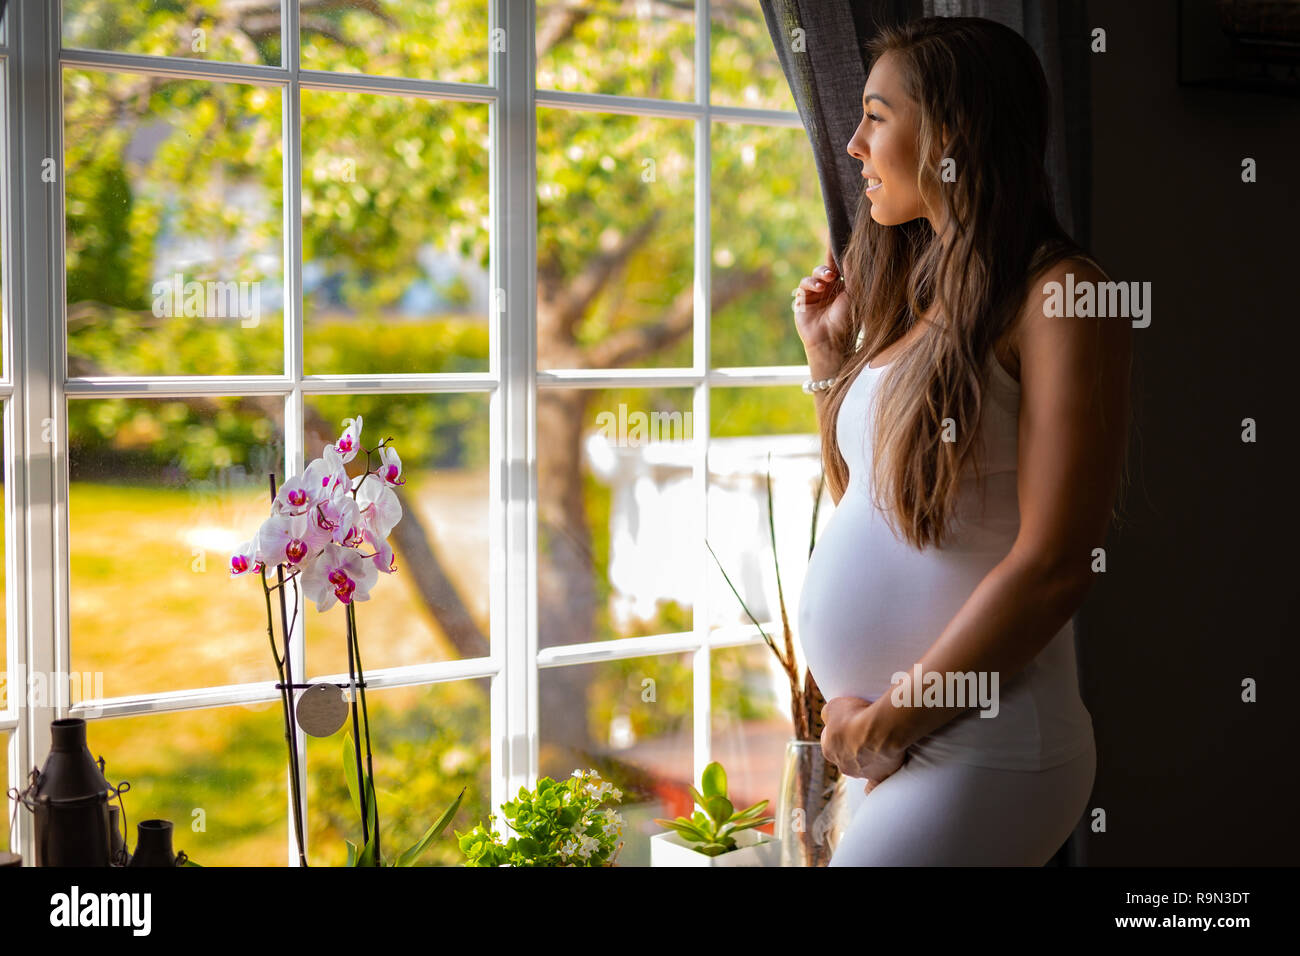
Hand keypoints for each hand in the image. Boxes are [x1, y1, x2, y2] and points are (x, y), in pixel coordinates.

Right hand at [793, 245, 851, 365]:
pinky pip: (804, 284)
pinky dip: (810, 282)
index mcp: (845, 287)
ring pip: (815, 273)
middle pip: (827, 267)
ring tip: (828, 279)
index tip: (841, 240)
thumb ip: (852, 275)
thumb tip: (851, 254)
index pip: (842, 266)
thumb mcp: (854, 295)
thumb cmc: (848, 321)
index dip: (840, 255)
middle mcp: (830, 289)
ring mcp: (816, 295)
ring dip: (820, 273)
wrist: (832, 342)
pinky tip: (818, 287)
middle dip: (830, 262)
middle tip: (835, 264)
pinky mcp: (803, 300)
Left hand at [820, 696, 908, 794]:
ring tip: (878, 740)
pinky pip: (874, 784)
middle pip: (845, 754)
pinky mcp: (879, 776)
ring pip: (860, 766)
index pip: (829, 739)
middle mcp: (843, 765)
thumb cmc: (856, 717)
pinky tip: (875, 779)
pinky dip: (874, 784)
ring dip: (867, 756)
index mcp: (829, 749)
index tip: (848, 721)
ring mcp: (861, 772)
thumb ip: (828, 713)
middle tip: (864, 730)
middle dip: (852, 744)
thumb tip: (828, 717)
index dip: (839, 728)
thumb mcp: (833, 706)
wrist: (879, 730)